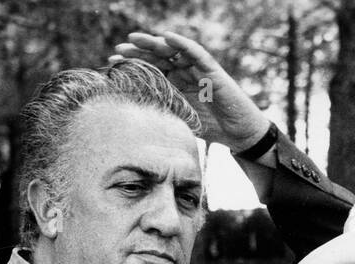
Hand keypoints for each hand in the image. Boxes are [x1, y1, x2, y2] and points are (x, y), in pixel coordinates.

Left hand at [109, 30, 271, 151]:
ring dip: (154, 43)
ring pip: (174, 50)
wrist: (241, 134)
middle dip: (139, 51)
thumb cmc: (215, 130)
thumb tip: (137, 122)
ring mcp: (199, 69)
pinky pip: (196, 52)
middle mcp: (187, 72)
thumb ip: (164, 116)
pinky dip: (182, 43)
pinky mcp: (212, 70)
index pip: (153, 68)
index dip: (134, 64)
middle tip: (119, 50)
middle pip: (160, 56)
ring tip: (135, 39)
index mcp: (178, 83)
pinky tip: (168, 37)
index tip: (113, 62)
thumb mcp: (182, 122)